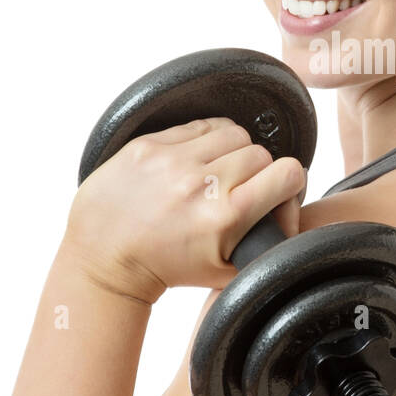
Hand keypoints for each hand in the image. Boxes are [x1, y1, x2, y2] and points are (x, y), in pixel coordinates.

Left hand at [63, 117, 307, 303]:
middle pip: (261, 153)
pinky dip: (204, 142)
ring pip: (233, 132)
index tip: (276, 194)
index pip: (289, 173)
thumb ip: (266, 244)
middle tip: (239, 191)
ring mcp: (172, 159)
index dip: (290, 184)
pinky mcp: (149, 144)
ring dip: (231, 151)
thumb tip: (290, 218)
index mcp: (225, 216)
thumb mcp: (226, 270)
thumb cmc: (166, 265)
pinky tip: (194, 163)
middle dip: (256, 172)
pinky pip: (199, 125)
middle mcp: (201, 183)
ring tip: (216, 173)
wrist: (105, 257)